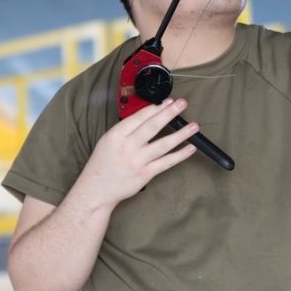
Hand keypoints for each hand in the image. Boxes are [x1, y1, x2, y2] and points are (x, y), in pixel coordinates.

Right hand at [76, 98, 197, 208]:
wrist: (96, 189)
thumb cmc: (102, 163)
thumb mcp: (108, 140)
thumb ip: (126, 129)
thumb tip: (148, 116)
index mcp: (116, 135)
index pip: (139, 117)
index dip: (156, 108)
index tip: (167, 101)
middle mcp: (127, 146)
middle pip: (152, 126)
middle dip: (169, 113)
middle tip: (182, 103)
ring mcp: (137, 161)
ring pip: (163, 144)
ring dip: (180, 134)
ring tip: (194, 126)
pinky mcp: (145, 174)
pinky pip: (166, 163)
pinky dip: (179, 155)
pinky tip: (190, 148)